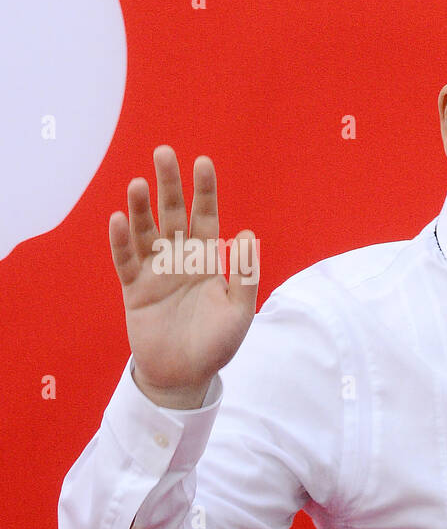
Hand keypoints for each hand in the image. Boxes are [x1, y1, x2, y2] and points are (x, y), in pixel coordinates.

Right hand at [109, 145, 258, 407]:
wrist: (186, 376)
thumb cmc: (217, 344)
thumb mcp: (239, 311)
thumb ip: (244, 276)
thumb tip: (246, 235)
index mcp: (208, 261)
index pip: (206, 218)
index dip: (205, 191)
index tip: (203, 161)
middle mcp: (180, 260)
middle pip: (173, 215)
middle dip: (170, 185)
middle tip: (164, 152)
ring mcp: (155, 273)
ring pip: (146, 232)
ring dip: (140, 208)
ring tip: (138, 183)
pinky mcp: (134, 290)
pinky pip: (126, 260)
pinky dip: (122, 241)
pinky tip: (119, 219)